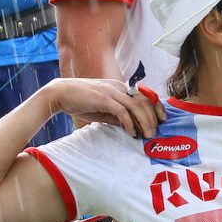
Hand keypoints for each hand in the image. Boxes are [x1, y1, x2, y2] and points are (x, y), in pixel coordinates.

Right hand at [46, 79, 164, 138]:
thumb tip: (131, 126)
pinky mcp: (103, 98)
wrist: (59, 94)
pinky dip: (129, 123)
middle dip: (153, 117)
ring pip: (136, 106)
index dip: (156, 107)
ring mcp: (111, 91)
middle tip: (155, 132)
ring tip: (147, 134)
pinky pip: (122, 111)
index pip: (145, 95)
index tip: (162, 120)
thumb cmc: (80, 101)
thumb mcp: (103, 109)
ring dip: (144, 122)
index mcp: (120, 87)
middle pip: (145, 100)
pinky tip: (131, 133)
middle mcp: (118, 87)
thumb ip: (116, 115)